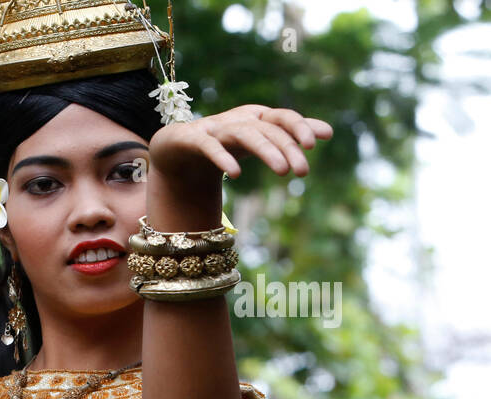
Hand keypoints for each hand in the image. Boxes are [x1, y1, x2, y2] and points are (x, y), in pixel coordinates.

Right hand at [149, 104, 331, 182]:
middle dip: (287, 148)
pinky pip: (210, 147)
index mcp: (256, 117)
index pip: (282, 117)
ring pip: (244, 134)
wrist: (177, 147)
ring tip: (283, 171)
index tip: (313, 146)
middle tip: (302, 172)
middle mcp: (238, 119)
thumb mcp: (259, 139)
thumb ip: (289, 136)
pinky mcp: (192, 139)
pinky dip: (223, 157)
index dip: (298, 127)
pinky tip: (236, 174)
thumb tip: (328, 132)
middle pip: (267, 129)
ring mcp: (214, 128)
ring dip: (266, 150)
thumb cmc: (224, 143)